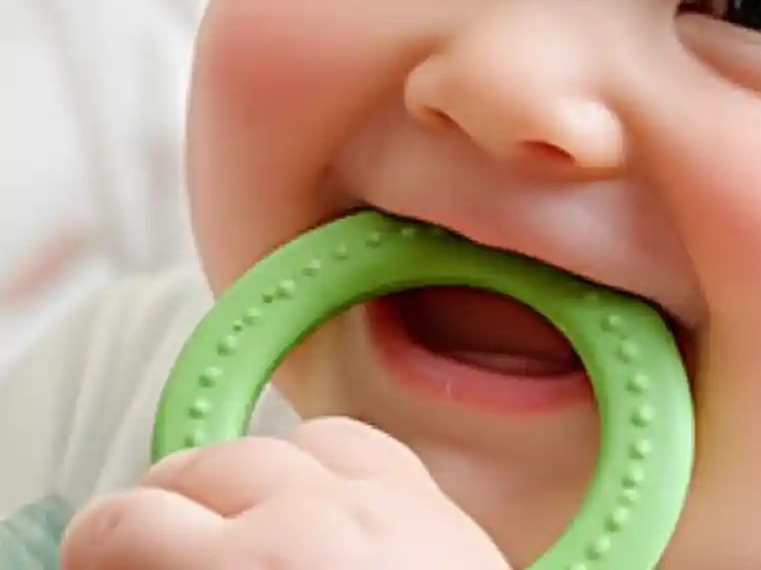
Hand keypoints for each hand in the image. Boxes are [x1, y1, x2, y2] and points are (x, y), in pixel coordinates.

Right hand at [61, 417, 510, 568]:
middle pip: (195, 468)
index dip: (94, 547)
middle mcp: (311, 513)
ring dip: (235, 477)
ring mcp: (377, 493)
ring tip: (225, 518)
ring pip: (271, 442)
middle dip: (161, 511)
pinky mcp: (427, 493)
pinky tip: (307, 493)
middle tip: (152, 553)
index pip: (123, 524)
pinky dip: (314, 460)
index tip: (94, 564)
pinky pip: (350, 441)